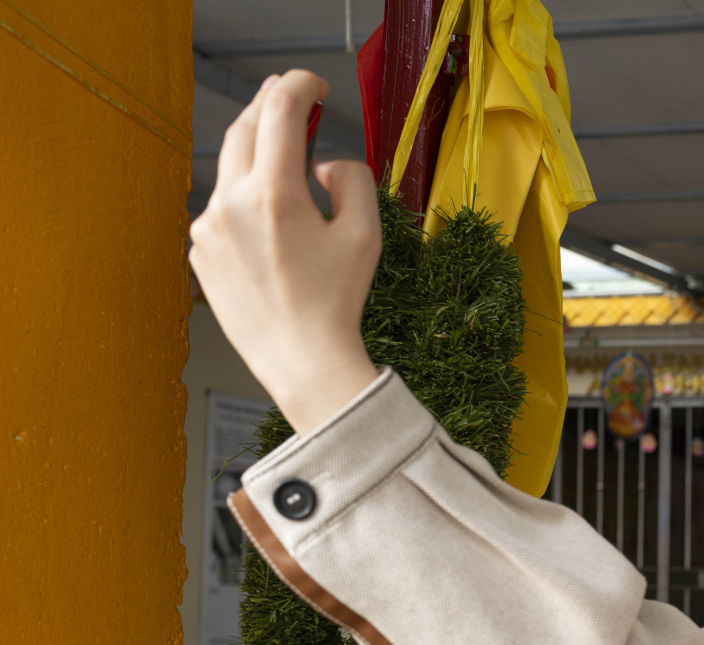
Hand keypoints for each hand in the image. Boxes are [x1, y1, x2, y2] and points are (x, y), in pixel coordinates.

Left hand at [188, 70, 381, 435]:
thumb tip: (322, 164)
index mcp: (274, 195)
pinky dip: (246, 202)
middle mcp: (230, 204)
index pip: (280, 111)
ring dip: (259, 161)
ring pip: (232, 171)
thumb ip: (350, 179)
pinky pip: (223, 209)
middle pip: (245, 128)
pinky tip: (272, 232)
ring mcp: (207, 227)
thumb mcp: (365, 235)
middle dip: (270, 108)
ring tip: (290, 176)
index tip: (315, 86)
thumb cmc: (337, 302)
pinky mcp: (199, 250)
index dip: (300, 86)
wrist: (301, 360)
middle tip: (294, 101)